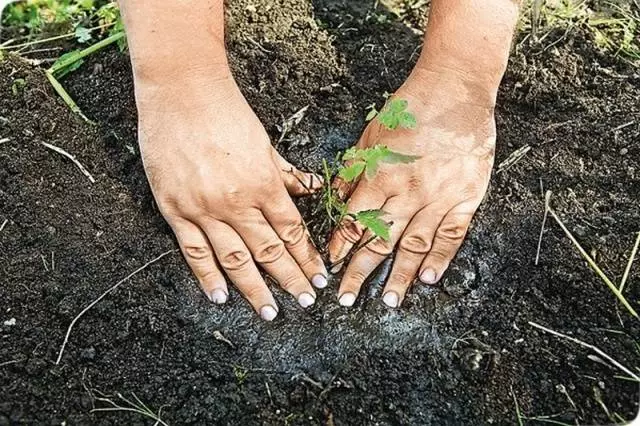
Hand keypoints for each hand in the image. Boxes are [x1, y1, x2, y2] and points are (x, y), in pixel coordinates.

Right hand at [137, 74, 327, 320]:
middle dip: (292, 279)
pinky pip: (195, 251)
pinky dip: (208, 276)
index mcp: (264, 184)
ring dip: (256, 289)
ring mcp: (205, 209)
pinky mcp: (176, 210)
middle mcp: (238, 203)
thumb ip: (286, 173)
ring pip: (236, 259)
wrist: (181, 93)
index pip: (292, 231)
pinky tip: (220, 296)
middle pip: (270, 251)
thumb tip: (311, 187)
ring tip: (271, 312)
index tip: (319, 276)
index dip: (308, 258)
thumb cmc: (225, 111)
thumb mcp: (264, 141)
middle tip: (306, 301)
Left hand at [328, 68, 495, 307]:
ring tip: (389, 301)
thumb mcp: (369, 136)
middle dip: (361, 272)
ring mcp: (438, 197)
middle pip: (380, 240)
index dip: (341, 247)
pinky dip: (440, 257)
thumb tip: (332, 200)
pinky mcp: (466, 197)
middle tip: (349, 299)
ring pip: (415, 244)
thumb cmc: (409, 110)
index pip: (354, 220)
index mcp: (380, 175)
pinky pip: (451, 233)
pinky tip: (429, 278)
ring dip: (399, 275)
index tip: (331, 267)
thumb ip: (352, 172)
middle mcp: (407, 192)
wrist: (455, 91)